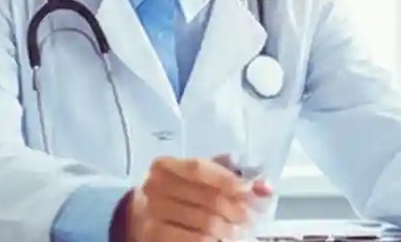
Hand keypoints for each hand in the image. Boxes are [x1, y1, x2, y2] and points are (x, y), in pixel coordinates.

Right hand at [124, 156, 273, 241]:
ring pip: (205, 221)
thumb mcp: (193, 179)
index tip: (250, 188)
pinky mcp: (153, 235)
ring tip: (243, 231)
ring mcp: (152, 213)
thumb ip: (226, 175)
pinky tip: (223, 240)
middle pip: (207, 197)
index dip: (227, 178)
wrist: (136, 220)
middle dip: (237, 207)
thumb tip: (264, 185)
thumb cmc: (174, 195)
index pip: (199, 169)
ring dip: (230, 228)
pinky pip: (194, 239)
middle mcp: (154, 186)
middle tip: (254, 216)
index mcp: (164, 166)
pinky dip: (213, 240)